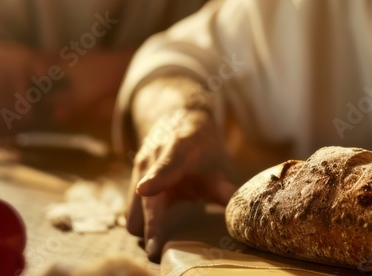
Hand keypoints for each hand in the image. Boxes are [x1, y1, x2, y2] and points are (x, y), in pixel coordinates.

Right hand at [126, 108, 235, 260]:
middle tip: (158, 251)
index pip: (167, 164)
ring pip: (133, 210)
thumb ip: (223, 188)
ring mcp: (138, 169)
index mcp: (178, 148)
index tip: (145, 191)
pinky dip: (142, 221)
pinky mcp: (132, 180)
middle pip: (144, 198)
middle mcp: (152, 157)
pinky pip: (131, 210)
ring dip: (144, 226)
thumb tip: (239, 213)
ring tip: (160, 240)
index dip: (157, 178)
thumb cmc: (199, 145)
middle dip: (148, 225)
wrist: (176, 120)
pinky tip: (157, 225)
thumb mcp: (215, 162)